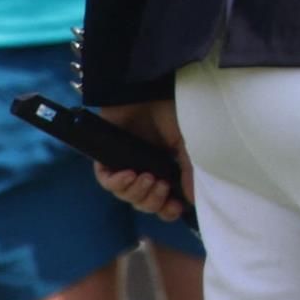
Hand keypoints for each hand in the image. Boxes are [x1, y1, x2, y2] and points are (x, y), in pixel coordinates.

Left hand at [92, 101, 192, 221]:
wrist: (147, 89)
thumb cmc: (170, 111)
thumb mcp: (186, 143)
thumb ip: (189, 172)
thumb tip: (194, 201)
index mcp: (165, 169)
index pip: (163, 202)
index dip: (167, 210)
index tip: (174, 207)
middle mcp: (145, 169)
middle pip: (143, 203)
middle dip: (152, 201)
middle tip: (160, 185)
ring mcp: (125, 164)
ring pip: (125, 195)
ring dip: (136, 192)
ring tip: (146, 176)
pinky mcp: (107, 157)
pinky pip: (106, 181)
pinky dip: (117, 183)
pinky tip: (128, 175)